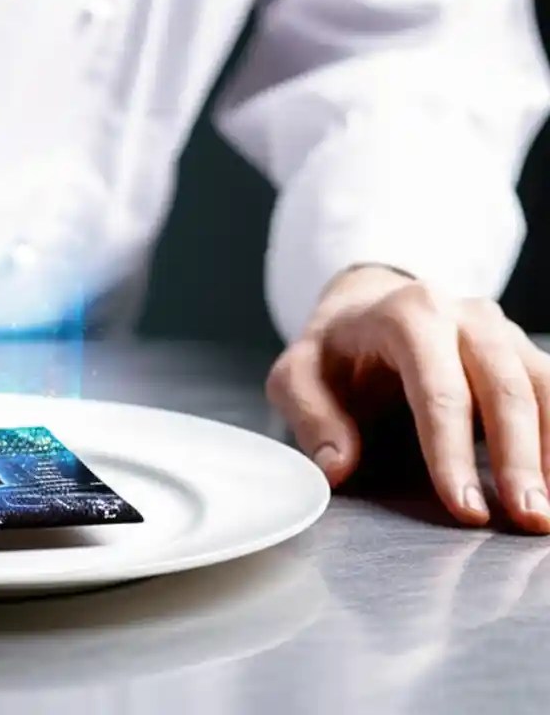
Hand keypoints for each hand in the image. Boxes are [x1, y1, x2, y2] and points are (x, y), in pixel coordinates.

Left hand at [268, 266, 549, 533]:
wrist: (368, 303)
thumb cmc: (333, 348)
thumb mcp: (297, 374)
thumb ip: (311, 416)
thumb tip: (337, 466)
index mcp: (408, 316)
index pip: (439, 393)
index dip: (453, 454)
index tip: (464, 508)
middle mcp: (466, 316)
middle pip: (505, 390)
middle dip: (519, 460)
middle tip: (526, 518)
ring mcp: (503, 331)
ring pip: (543, 389)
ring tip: (547, 512)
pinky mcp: (523, 351)